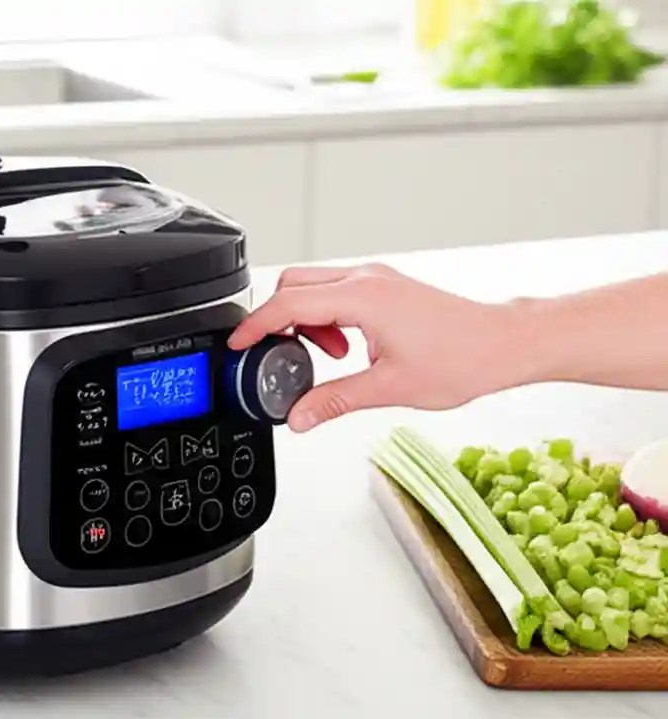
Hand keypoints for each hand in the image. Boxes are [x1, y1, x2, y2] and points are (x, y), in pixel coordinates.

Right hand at [227, 263, 519, 431]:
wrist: (504, 344)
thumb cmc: (462, 359)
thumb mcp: (389, 388)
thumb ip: (334, 400)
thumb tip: (299, 416)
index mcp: (363, 297)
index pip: (289, 304)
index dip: (256, 325)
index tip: (238, 343)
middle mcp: (366, 279)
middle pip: (293, 284)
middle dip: (276, 319)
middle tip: (274, 354)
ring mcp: (376, 279)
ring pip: (314, 286)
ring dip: (304, 319)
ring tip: (322, 357)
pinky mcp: (385, 286)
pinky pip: (336, 292)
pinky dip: (325, 316)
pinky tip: (343, 347)